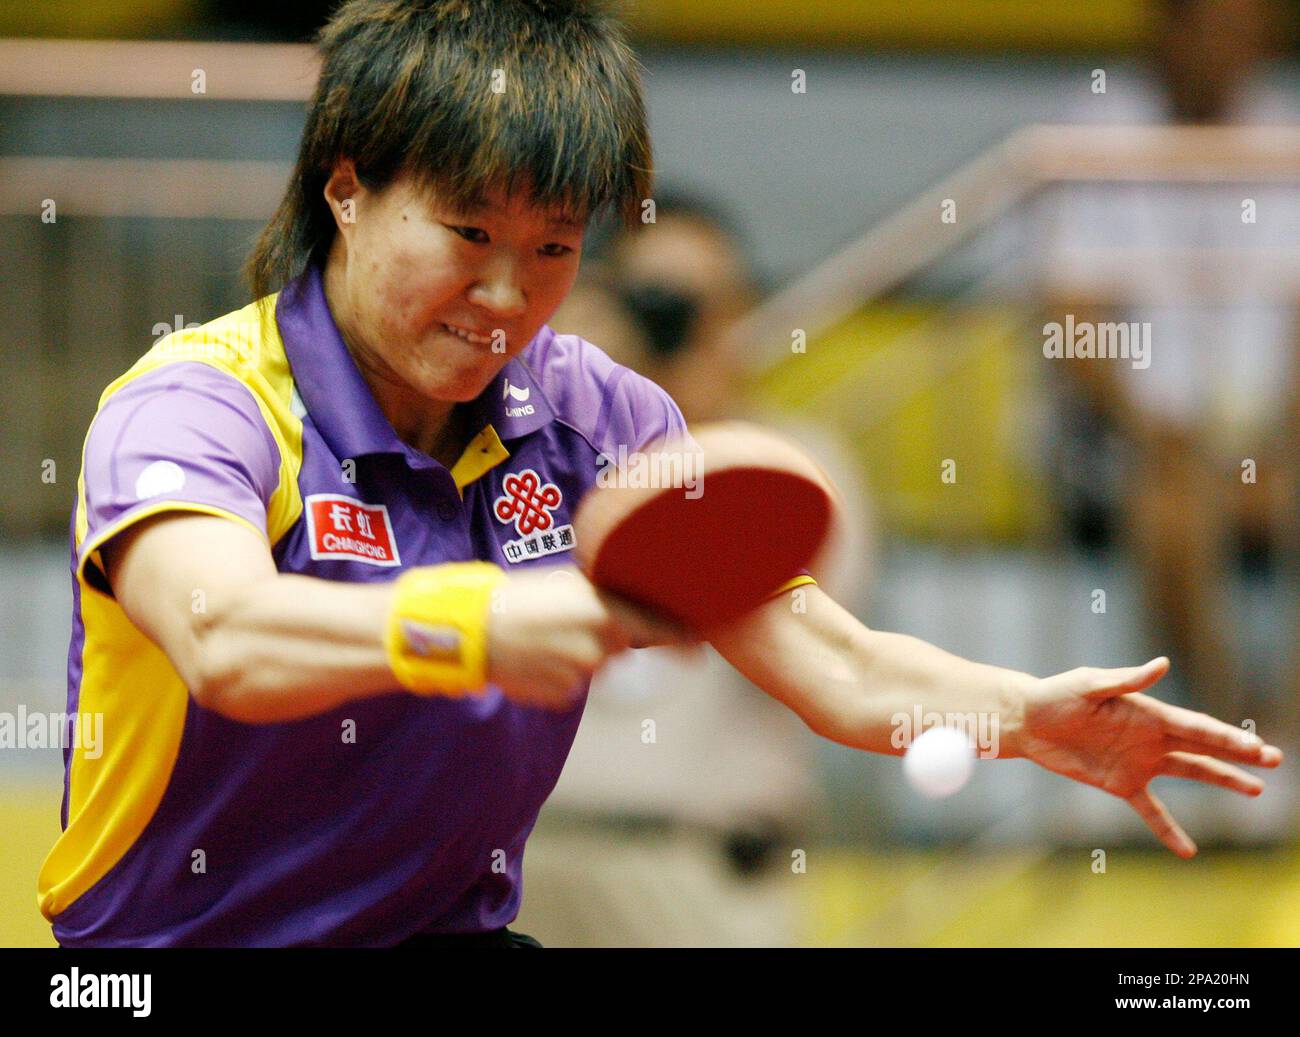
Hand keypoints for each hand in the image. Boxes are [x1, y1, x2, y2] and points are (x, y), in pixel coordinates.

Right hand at [486, 566, 693, 709]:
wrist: (474, 629)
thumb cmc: (522, 596)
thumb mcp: (570, 583)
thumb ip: (608, 596)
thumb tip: (638, 602)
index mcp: (608, 613)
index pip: (662, 631)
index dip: (685, 641)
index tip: (699, 647)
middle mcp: (601, 648)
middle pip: (621, 648)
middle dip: (606, 637)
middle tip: (570, 621)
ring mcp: (582, 677)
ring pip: (594, 666)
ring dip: (579, 653)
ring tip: (545, 635)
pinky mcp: (563, 697)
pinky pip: (572, 685)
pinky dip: (559, 672)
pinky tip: (536, 655)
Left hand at [1012, 657, 1283, 856]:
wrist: (1028, 720)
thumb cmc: (1055, 695)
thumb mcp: (1088, 685)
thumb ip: (1125, 679)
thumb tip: (1162, 665)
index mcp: (1149, 713)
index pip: (1197, 728)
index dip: (1228, 739)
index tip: (1259, 749)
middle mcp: (1151, 738)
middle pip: (1203, 749)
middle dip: (1238, 755)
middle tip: (1273, 761)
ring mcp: (1139, 762)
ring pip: (1189, 774)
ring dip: (1221, 781)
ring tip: (1254, 790)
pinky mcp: (1120, 784)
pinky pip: (1150, 810)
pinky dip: (1168, 829)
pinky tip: (1187, 850)